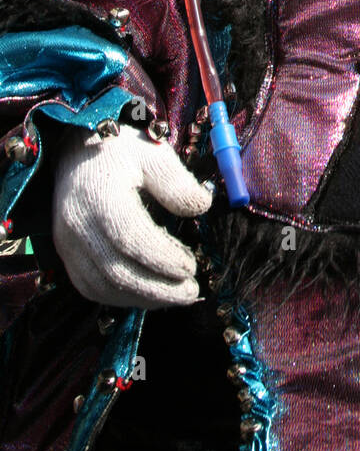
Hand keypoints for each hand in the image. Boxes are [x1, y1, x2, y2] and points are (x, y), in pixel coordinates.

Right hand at [53, 122, 213, 307]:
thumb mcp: (154, 154)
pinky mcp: (66, 255)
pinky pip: (90, 287)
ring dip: (142, 298)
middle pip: (116, 272)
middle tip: (191, 292)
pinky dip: (121, 298)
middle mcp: (78, 225)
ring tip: (176, 296)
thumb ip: (177, 182)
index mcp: (100, 196)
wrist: (76, 153)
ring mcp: (67, 244)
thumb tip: (202, 207)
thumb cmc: (120, 152)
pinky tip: (148, 294)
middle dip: (157, 290)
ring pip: (102, 287)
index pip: (131, 239)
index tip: (191, 266)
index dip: (162, 259)